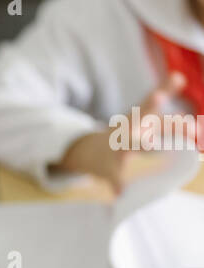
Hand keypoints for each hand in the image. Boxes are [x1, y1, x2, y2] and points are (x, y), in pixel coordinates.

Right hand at [53, 72, 192, 190]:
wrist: (88, 152)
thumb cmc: (125, 133)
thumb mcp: (141, 114)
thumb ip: (161, 93)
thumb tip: (180, 76)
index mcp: (136, 119)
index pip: (150, 105)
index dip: (159, 96)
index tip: (173, 83)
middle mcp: (127, 130)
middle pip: (140, 117)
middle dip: (150, 107)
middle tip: (159, 96)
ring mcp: (116, 149)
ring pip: (127, 146)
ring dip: (137, 145)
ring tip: (151, 144)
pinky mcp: (109, 169)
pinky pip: (114, 178)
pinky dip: (117, 185)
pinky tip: (121, 192)